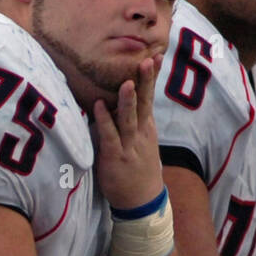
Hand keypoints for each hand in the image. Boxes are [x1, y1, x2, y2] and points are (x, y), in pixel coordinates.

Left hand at [93, 54, 163, 210]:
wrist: (142, 200)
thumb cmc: (138, 168)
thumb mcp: (143, 141)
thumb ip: (136, 121)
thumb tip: (127, 100)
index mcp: (147, 126)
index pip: (151, 96)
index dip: (152, 77)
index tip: (156, 55)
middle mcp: (141, 132)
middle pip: (145, 102)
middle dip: (146, 81)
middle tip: (148, 59)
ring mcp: (129, 144)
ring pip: (129, 118)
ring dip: (128, 100)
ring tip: (126, 82)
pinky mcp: (115, 156)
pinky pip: (109, 135)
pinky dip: (104, 120)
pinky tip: (98, 106)